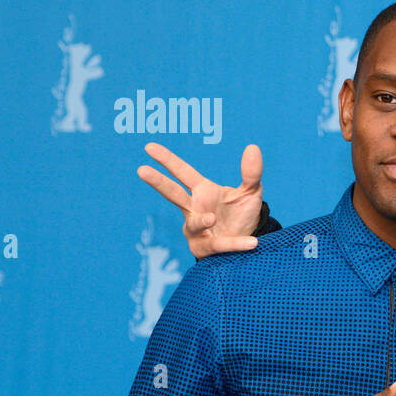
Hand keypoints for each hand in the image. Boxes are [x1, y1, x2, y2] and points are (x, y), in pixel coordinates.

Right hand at [137, 142, 263, 259]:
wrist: (248, 240)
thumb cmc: (242, 214)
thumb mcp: (250, 192)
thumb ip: (251, 173)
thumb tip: (253, 147)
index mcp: (202, 191)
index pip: (183, 172)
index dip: (167, 160)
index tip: (149, 146)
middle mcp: (194, 208)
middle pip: (173, 193)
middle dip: (158, 182)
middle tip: (141, 170)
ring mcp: (195, 230)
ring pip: (194, 223)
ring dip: (202, 220)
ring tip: (212, 218)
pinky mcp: (203, 249)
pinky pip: (218, 245)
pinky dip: (235, 244)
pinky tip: (251, 243)